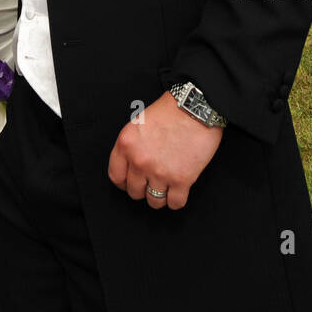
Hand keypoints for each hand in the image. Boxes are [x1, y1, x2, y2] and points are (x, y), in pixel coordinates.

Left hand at [107, 90, 222, 209]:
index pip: (116, 176)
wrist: (196, 107)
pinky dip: (177, 200)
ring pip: (154, 201)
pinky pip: (175, 203)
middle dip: (143, 189)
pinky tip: (179, 190)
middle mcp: (139, 161)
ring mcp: (160, 172)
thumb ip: (132, 145)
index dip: (124, 182)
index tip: (131, 182)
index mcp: (126, 144)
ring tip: (166, 187)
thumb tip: (131, 165)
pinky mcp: (182, 179)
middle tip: (152, 182)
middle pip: (134, 191)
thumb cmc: (170, 111)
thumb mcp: (139, 123)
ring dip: (160, 196)